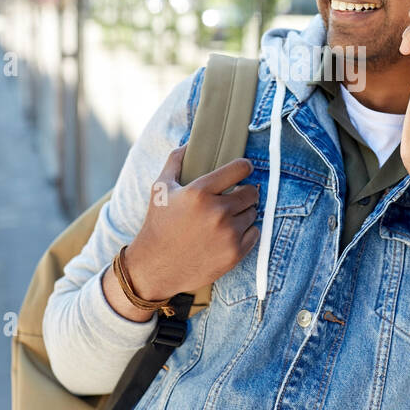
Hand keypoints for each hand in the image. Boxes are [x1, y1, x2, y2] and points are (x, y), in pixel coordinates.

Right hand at [120, 145, 261, 302]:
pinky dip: (246, 231)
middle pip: (252, 192)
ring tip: (227, 217)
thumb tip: (190, 143)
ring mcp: (228, 234)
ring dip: (244, 212)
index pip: (240, 168)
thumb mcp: (160, 188)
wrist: (155, 267)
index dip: (244, 166)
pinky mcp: (234, 253)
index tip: (244, 169)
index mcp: (200, 192)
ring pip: (253, 212)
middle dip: (245, 192)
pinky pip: (255, 232)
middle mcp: (217, 212)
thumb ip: (175, 161)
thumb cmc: (158, 224)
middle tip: (234, 197)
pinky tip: (230, 233)